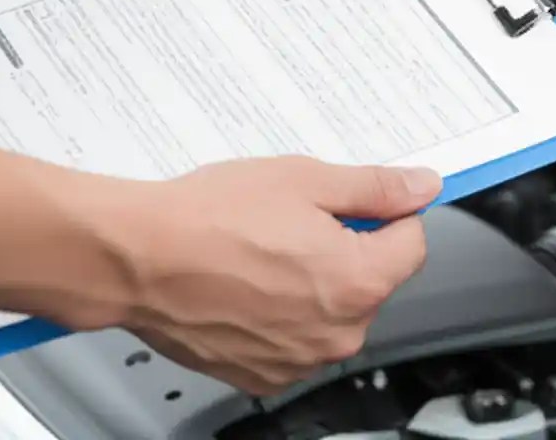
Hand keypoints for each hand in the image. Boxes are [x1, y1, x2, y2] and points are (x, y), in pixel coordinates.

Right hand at [105, 158, 439, 395]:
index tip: (359, 205)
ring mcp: (300, 360)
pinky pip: (296, 340)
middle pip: (373, 280)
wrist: (135, 259)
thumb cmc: (208, 219)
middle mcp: (337, 332)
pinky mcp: (264, 375)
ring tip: (262, 255)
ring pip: (333, 312)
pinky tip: (247, 286)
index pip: (413, 243)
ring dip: (312, 285)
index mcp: (360, 282)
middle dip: (347, 250)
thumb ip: (375, 189)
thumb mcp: (305, 180)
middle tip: (294, 224)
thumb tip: (420, 188)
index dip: (387, 215)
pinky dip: (281, 315)